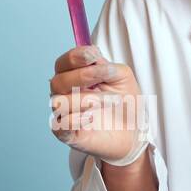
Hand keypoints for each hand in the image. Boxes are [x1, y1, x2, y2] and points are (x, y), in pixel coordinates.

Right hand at [48, 45, 145, 163]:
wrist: (133, 132)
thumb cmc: (125, 103)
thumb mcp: (122, 77)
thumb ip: (106, 65)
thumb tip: (92, 58)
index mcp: (75, 77)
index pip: (63, 63)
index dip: (75, 57)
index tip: (93, 55)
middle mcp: (65, 95)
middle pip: (57, 81)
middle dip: (82, 77)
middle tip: (103, 79)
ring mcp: (65, 115)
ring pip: (58, 103)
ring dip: (85, 99)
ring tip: (107, 102)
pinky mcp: (68, 135)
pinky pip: (61, 125)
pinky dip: (76, 119)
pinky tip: (91, 118)